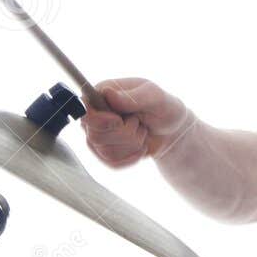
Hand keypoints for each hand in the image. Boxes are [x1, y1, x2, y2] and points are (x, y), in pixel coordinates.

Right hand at [80, 77, 195, 167]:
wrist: (172, 130)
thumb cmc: (163, 107)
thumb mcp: (155, 97)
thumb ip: (133, 96)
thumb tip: (108, 93)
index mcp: (102, 93)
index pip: (84, 109)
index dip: (100, 120)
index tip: (118, 120)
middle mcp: (95, 114)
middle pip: (94, 135)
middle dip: (125, 134)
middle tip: (139, 124)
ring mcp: (98, 135)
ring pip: (105, 151)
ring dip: (132, 144)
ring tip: (142, 132)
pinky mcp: (105, 153)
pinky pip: (111, 163)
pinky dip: (131, 158)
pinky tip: (140, 148)